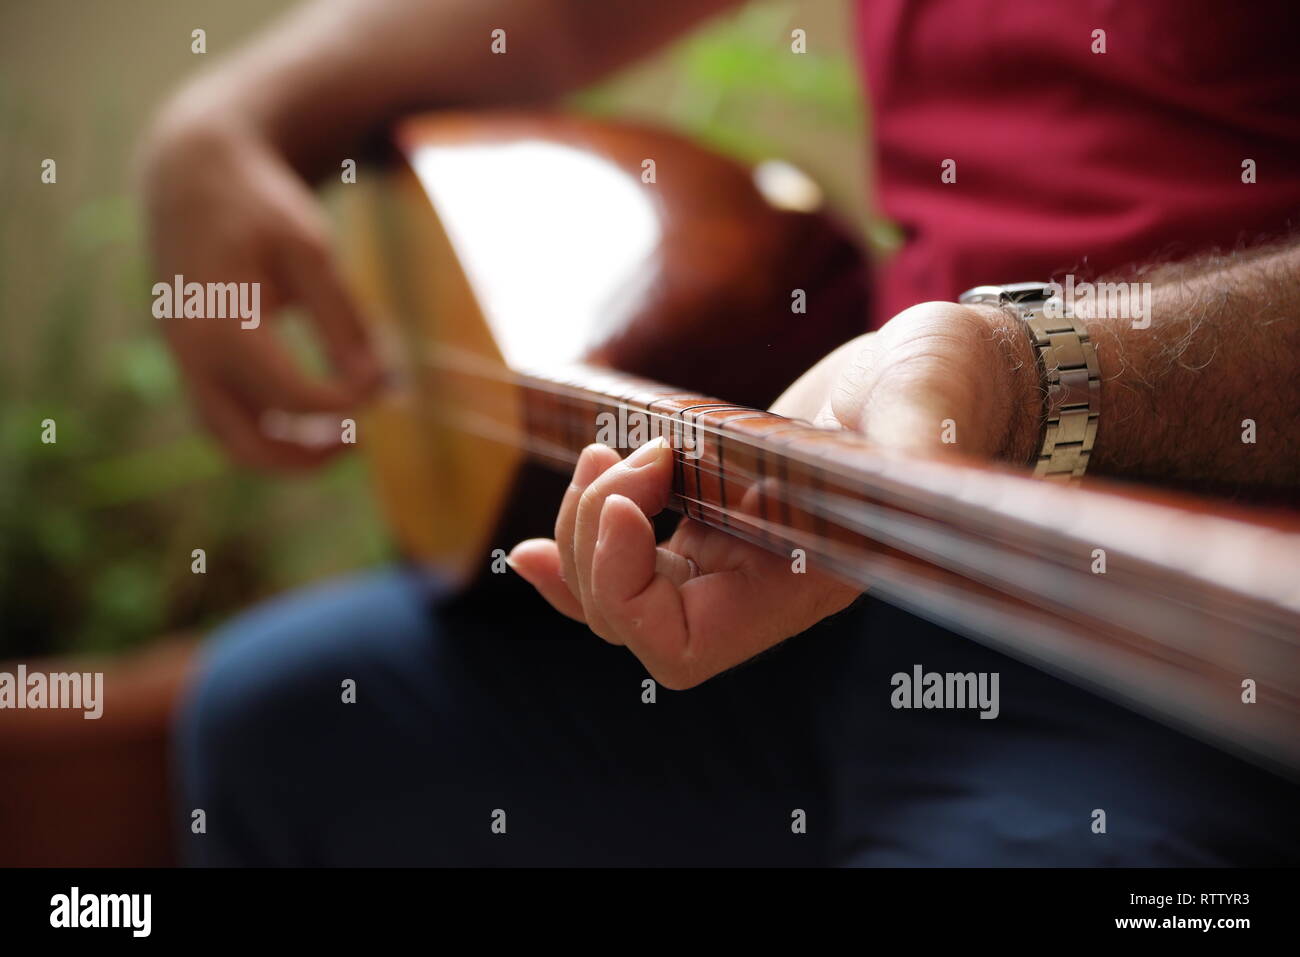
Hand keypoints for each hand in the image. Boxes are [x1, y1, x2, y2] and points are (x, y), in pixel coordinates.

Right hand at [139, 106, 381, 469]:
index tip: (383, 380)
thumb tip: (381, 386)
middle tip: (358, 443)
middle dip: (305, 457)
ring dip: (282, 452)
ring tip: (338, 439)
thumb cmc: (259, 206)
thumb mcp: (311, 251)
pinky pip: (222, 415)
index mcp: (224, 327)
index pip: (294, 396)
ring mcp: (183, 358)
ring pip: (228, 438)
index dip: (346, 401)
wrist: (192, 171)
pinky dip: (264, 427)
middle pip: (246, 444)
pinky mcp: (187, 355)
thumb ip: (345, 320)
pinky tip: (309, 411)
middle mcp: (192, 354)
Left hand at [508, 301, 1041, 687]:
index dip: (626, 590)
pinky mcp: (711, 513)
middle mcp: (757, 585)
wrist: (940, 370)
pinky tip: (528, 548)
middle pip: (626, 619)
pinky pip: (623, 558)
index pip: (679, 648)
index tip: (632, 497)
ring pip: (612, 590)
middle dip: (595, 539)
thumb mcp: (933, 404)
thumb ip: (917, 440)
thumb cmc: (946, 387)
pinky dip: (572, 550)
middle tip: (624, 454)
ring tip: (604, 451)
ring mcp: (728, 552)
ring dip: (579, 526)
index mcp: (803, 584)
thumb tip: (918, 456)